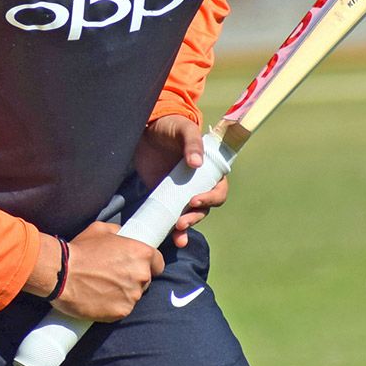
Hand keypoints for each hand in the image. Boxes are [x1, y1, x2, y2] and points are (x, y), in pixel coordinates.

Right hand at [50, 222, 164, 322]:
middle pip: (146, 280)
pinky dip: (114, 305)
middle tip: (113, 276)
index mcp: (141, 254)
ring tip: (103, 287)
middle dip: (133, 279)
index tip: (138, 267)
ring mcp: (132, 295)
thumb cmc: (80, 250)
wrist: (61, 273)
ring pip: (134, 295)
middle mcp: (141, 275)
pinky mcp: (121, 312)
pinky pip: (122, 309)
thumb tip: (122, 234)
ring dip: (123, 293)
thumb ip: (118, 232)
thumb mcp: (100, 230)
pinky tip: (99, 298)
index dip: (149, 265)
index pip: (158, 264)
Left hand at [134, 114, 228, 247]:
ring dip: (187, 226)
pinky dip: (174, 230)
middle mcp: (198, 184)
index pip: (218, 190)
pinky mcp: (167, 197)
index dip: (210, 198)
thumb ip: (192, 143)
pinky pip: (173, 216)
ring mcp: (182, 192)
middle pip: (205, 208)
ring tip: (178, 232)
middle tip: (182, 220)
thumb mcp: (183, 129)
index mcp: (209, 170)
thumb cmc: (171, 126)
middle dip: (195, 216)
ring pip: (191, 215)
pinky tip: (173, 239)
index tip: (194, 200)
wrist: (146, 129)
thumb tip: (196, 163)